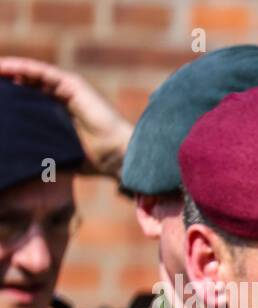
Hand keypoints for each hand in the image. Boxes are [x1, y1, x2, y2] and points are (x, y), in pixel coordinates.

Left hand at [0, 58, 133, 176]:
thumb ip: (41, 150)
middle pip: (27, 84)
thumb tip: (18, 161)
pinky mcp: (72, 84)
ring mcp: (68, 89)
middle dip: (6, 82)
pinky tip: (4, 67)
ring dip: (9, 70)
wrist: (118, 156)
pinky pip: (42, 71)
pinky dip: (22, 67)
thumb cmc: (94, 161)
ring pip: (32, 74)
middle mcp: (62, 98)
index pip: (28, 100)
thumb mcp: (58, 153)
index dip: (9, 97)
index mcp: (58, 114)